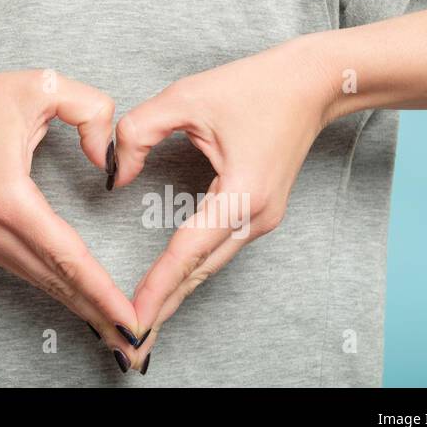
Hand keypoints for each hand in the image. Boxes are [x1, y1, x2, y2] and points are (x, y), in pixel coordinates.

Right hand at [0, 69, 144, 366]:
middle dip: (99, 313)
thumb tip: (110, 162)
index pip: (66, 254)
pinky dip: (56, 287)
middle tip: (138, 343)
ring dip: (79, 306)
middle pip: (55, 280)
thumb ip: (92, 113)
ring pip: (40, 280)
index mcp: (8, 195)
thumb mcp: (42, 86)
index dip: (102, 290)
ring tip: (117, 331)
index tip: (131, 317)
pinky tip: (80, 301)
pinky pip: (24, 269)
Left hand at [107, 37, 337, 365]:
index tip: (133, 316)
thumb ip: (138, 133)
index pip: (188, 250)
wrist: (312, 82)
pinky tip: (169, 283)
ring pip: (210, 265)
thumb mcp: (185, 98)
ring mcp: (262, 219)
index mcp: (241, 193)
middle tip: (131, 344)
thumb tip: (114, 176)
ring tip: (143, 321)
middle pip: (200, 272)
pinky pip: (218, 249)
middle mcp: (256, 216)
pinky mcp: (259, 212)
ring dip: (177, 292)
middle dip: (165, 307)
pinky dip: (191, 270)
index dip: (157, 285)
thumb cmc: (252, 85)